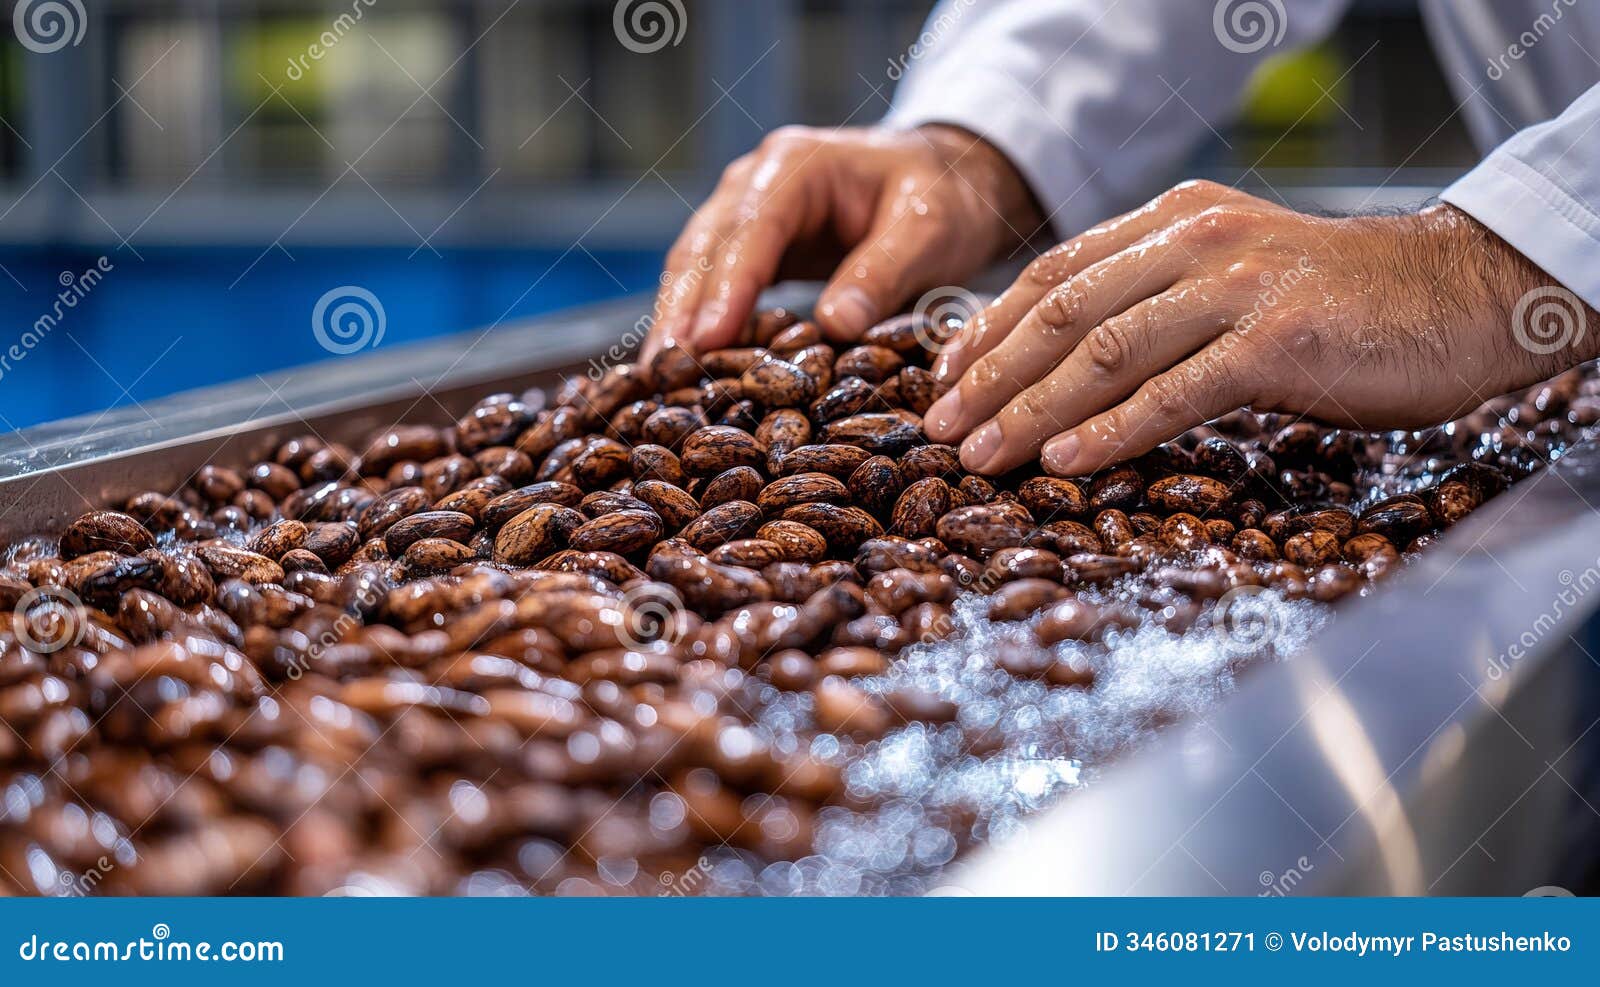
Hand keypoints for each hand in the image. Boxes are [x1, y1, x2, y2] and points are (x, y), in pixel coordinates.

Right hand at [640, 124, 1040, 368]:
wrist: (947, 175)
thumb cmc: (942, 194)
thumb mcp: (929, 229)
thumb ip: (884, 272)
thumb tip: (835, 326)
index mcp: (796, 166)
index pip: (749, 228)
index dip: (726, 286)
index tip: (708, 339)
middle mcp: (757, 182)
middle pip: (703, 248)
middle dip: (680, 310)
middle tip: (662, 373)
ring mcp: (748, 213)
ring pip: (695, 266)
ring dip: (676, 321)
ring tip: (659, 380)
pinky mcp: (753, 248)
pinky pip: (714, 285)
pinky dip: (698, 324)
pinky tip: (688, 368)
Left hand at [924, 180, 1596, 475]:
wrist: (1460, 294)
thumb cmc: (1340, 304)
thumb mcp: (1234, 280)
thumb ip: (1158, 301)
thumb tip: (1067, 365)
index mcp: (1174, 219)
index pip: (1053, 273)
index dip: (988, 329)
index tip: (943, 382)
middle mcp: (1195, 238)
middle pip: (1063, 312)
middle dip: (990, 377)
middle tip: (940, 431)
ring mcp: (1237, 284)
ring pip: (1105, 350)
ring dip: (1031, 410)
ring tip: (981, 458)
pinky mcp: (1279, 337)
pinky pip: (1175, 390)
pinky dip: (1112, 429)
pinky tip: (1065, 461)